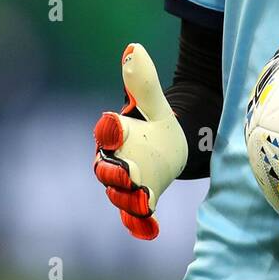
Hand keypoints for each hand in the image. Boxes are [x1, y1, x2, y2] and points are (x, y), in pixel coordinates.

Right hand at [93, 43, 187, 239]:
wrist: (171, 148)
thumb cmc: (157, 124)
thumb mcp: (156, 103)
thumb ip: (143, 81)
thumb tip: (134, 48)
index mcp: (113, 137)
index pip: (107, 134)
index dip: (108, 130)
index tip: (112, 123)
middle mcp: (112, 163)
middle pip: (107, 171)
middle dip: (115, 174)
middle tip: (127, 174)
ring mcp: (125, 186)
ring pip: (120, 196)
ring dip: (129, 200)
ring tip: (144, 199)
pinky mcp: (140, 203)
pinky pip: (135, 217)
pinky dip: (140, 225)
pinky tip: (152, 230)